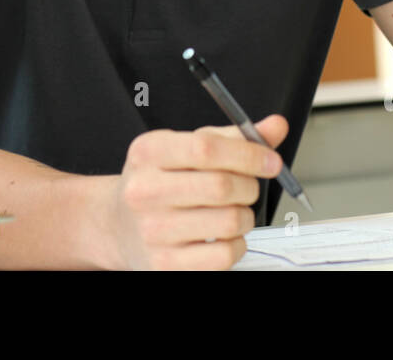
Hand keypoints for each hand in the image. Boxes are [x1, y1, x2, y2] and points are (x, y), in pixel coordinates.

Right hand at [107, 115, 287, 269]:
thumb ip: (231, 137)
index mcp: (149, 152)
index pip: (206, 147)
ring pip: (229, 221)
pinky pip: (224, 256)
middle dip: (249, 186)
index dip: (248, 153)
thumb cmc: (158, 182)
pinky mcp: (165, 265)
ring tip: (233, 212)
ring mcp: (153, 231)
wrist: (117, 225)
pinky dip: (236, 245)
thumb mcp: (183, 149)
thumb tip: (275, 127)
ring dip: (246, 216)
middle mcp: (144, 191)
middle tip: (248, 187)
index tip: (270, 160)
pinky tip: (223, 236)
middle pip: (221, 186)